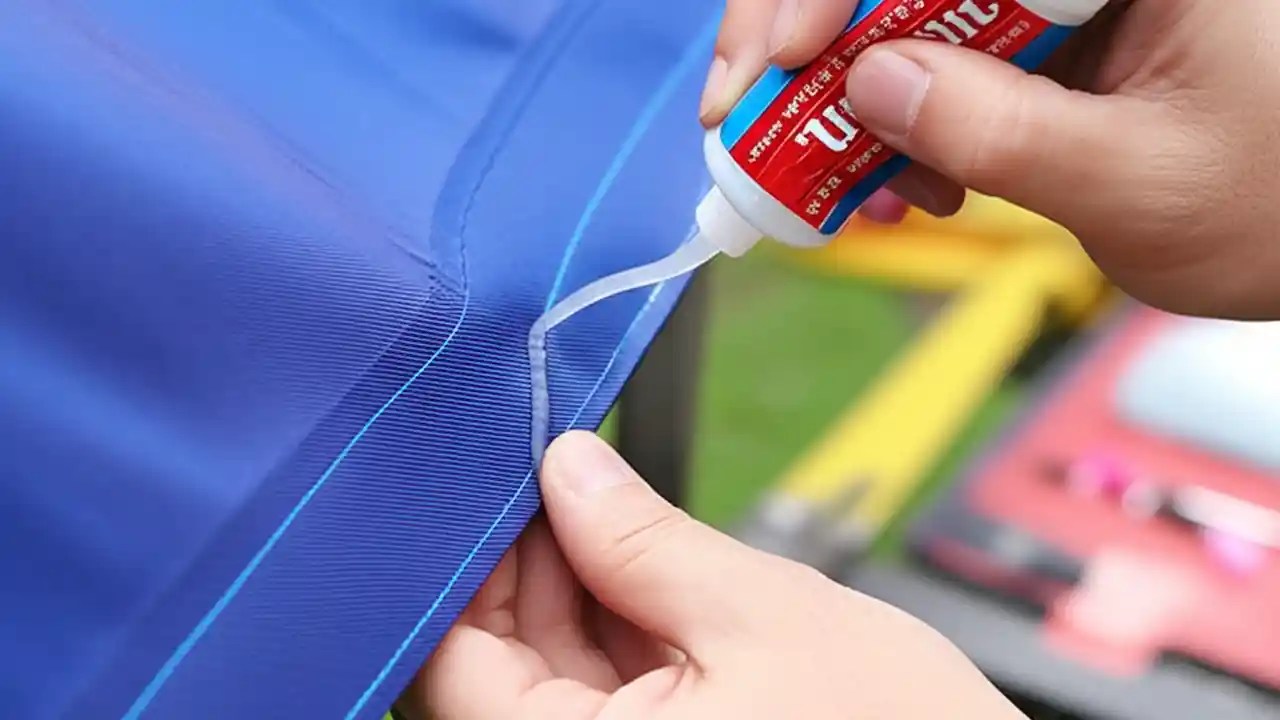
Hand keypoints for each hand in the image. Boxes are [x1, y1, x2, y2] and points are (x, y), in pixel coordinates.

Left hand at [402, 431, 1023, 719]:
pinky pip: (597, 692)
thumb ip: (646, 540)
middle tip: (551, 466)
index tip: (492, 477)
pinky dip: (606, 620)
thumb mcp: (761, 614)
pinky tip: (628, 554)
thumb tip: (569, 469)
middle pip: (494, 666)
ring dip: (564, 584)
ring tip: (596, 499)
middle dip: (520, 560)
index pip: (454, 668)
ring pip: (544, 673)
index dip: (462, 563)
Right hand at [702, 0, 1279, 318]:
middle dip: (818, 46)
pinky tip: (909, 188)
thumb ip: (999, 130)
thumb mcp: (1138, 180)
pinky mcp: (1043, 43)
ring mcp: (1057, 1)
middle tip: (750, 127)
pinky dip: (901, 129)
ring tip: (851, 194)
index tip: (771, 67)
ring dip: (853, 103)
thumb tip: (870, 83)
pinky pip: (942, 64)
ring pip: (908, 16)